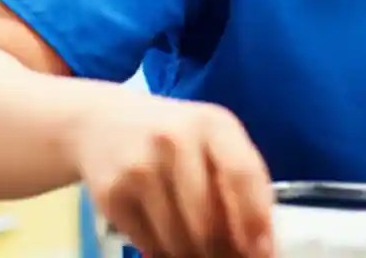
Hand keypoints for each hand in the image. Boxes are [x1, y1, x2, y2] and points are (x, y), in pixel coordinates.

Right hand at [74, 93, 275, 257]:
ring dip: (193, 256)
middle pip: (209, 220)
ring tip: (198, 250)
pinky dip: (164, 253)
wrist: (102, 121)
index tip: (263, 251)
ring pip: (179, 241)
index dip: (255, 219)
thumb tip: (261, 244)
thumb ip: (238, 179)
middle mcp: (175, 140)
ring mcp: (140, 167)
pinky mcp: (112, 194)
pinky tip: (169, 242)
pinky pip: (149, 244)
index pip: (242, 175)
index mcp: (212, 123)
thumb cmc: (172, 135)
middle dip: (222, 251)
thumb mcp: (210, 139)